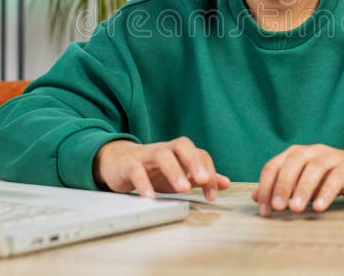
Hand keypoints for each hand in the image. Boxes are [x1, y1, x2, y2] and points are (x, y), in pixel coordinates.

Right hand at [93, 137, 230, 200]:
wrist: (118, 162)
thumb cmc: (153, 169)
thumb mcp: (179, 173)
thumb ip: (200, 177)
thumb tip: (225, 182)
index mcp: (179, 152)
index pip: (199, 154)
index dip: (209, 172)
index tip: (213, 195)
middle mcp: (164, 150)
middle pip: (182, 146)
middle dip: (194, 162)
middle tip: (202, 180)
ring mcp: (146, 156)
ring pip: (161, 156)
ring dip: (173, 171)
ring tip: (183, 189)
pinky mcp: (129, 166)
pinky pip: (136, 170)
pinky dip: (144, 183)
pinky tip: (150, 197)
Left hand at [252, 144, 343, 216]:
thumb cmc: (326, 178)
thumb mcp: (301, 182)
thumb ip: (280, 187)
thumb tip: (256, 197)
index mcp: (295, 154)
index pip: (274, 166)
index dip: (266, 187)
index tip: (264, 210)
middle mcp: (311, 151)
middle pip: (292, 163)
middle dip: (282, 185)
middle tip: (277, 207)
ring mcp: (330, 157)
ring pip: (314, 168)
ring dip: (303, 188)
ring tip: (296, 209)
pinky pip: (336, 177)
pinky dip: (326, 191)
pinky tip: (319, 206)